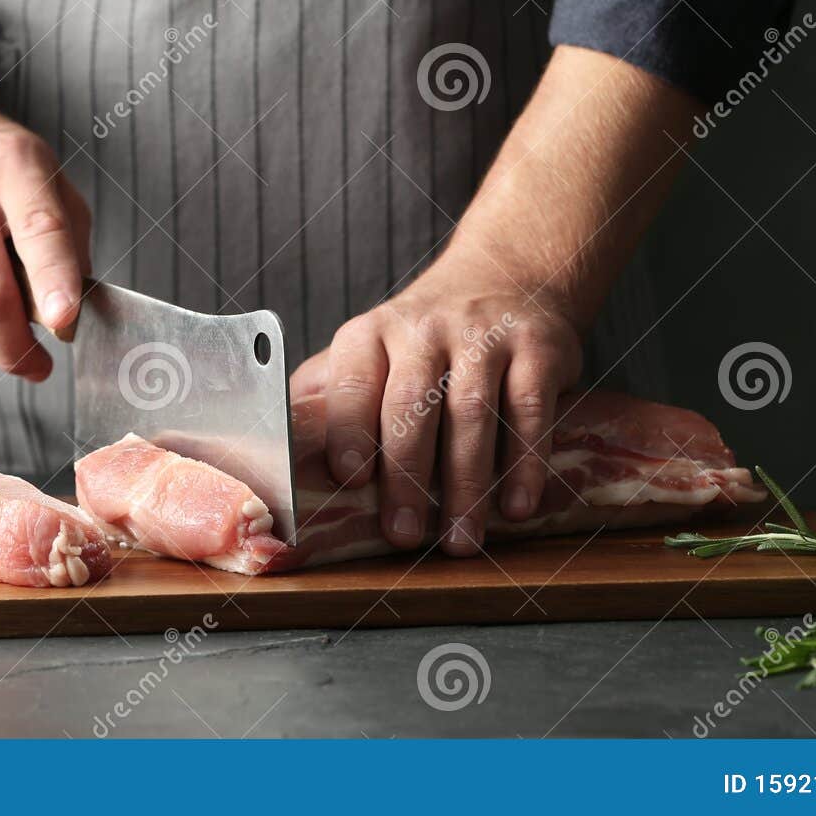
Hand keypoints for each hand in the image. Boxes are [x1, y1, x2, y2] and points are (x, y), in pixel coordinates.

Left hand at [304, 248, 582, 556]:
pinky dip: (524, 463)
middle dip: (407, 476)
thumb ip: (331, 393)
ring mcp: (484, 336)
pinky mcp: (538, 348)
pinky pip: (529, 410)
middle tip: (405, 534)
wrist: (508, 277)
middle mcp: (425, 328)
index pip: (354, 380)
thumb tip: (278, 454)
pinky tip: (516, 506)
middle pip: (412, 405)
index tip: (351, 479)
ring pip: (472, 413)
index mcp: (373, 334)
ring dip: (467, 484)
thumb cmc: (425, 336)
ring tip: (461, 539)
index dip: (350, 429)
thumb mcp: (372, 349)